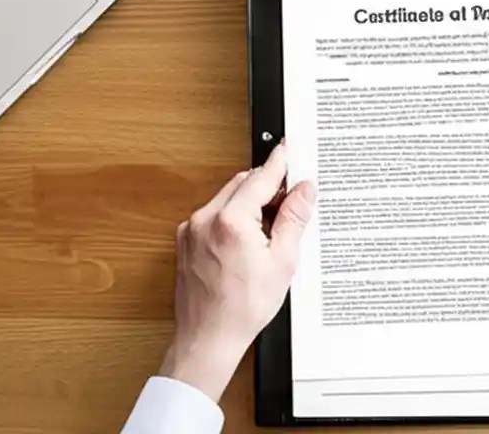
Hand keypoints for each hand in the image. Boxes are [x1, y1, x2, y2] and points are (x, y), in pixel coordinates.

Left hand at [160, 143, 316, 400]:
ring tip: (269, 234)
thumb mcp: (282, 261)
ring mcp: (191, 230)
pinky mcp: (185, 241)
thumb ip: (293, 219)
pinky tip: (248, 243)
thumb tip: (304, 190)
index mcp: (230, 221)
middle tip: (290, 203)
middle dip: (266, 188)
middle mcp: (205, 219)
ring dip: (249, 205)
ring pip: (226, 199)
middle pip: (242, 185)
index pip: (260, 178)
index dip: (279, 163)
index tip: (288, 149)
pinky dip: (232, 219)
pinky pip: (213, 216)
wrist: (208, 338)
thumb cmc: (242, 308)